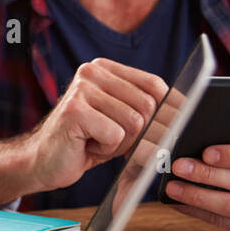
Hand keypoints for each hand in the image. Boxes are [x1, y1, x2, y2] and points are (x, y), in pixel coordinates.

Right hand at [27, 59, 167, 191]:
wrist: (42, 162)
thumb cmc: (85, 142)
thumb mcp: (120, 119)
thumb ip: (146, 108)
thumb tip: (187, 112)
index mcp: (104, 68)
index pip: (155, 85)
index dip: (165, 112)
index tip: (159, 130)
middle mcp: (91, 71)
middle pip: (148, 105)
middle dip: (137, 133)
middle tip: (112, 140)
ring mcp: (81, 89)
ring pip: (134, 122)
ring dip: (121, 143)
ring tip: (97, 141)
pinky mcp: (74, 111)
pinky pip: (116, 135)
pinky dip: (106, 149)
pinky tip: (87, 145)